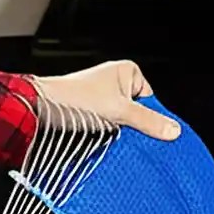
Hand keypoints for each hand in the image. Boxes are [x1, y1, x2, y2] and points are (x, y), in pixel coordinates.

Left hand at [29, 60, 180, 140]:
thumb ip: (147, 121)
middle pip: (137, 111)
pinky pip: (107, 124)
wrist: (40, 106)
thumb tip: (173, 130)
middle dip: (133, 126)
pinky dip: (107, 133)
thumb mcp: (118, 111)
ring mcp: (102, 96)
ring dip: (118, 131)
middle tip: (130, 138)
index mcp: (127, 72)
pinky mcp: (90, 110)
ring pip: (122, 120)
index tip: (151, 134)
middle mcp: (115, 81)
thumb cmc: (74, 99)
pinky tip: (104, 141)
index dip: (150, 118)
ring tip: (112, 137)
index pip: (151, 100)